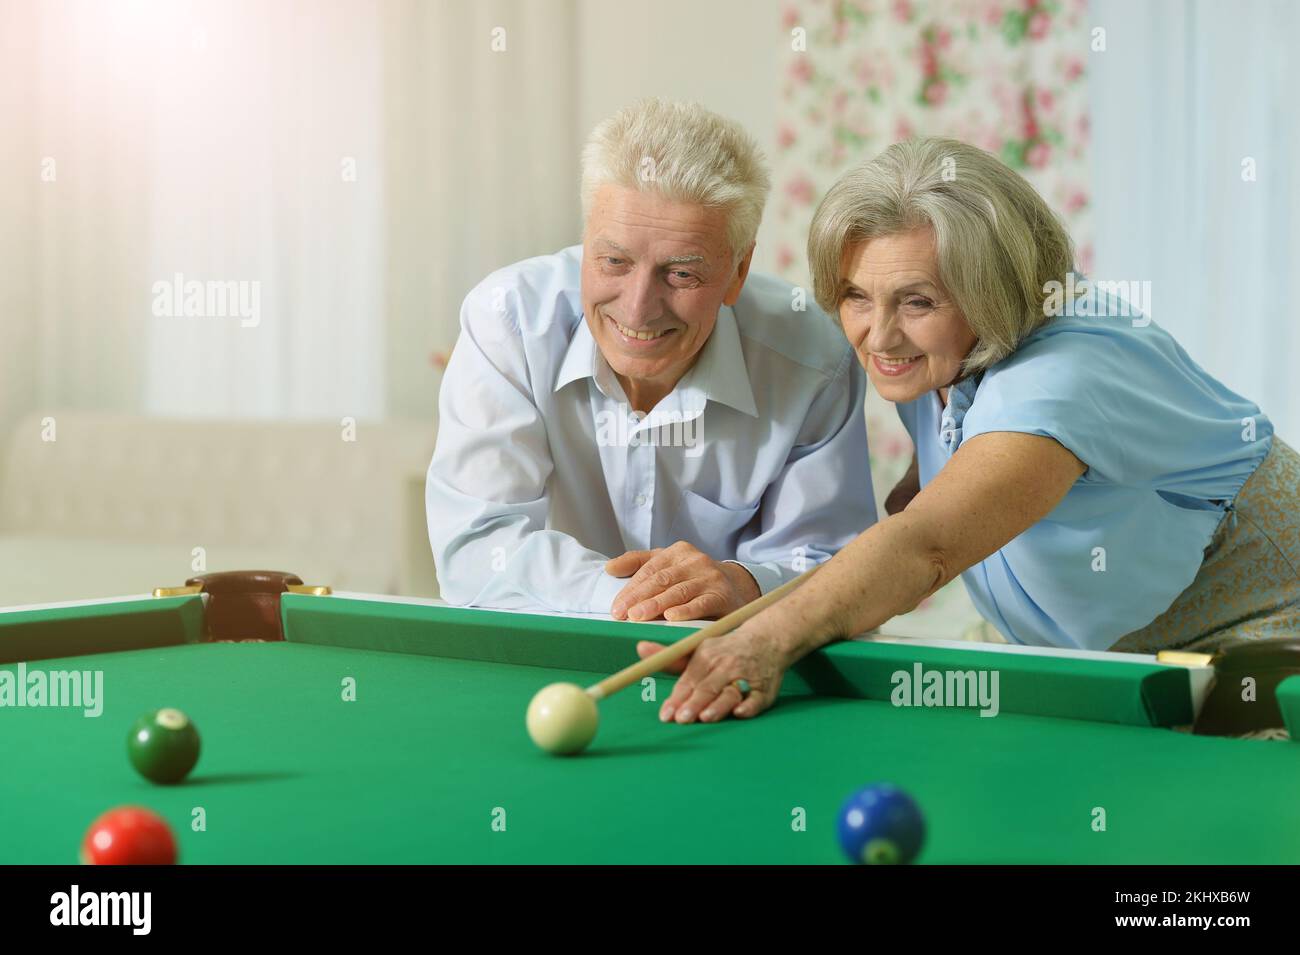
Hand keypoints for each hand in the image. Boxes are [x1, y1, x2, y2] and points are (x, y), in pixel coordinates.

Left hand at [607, 541, 760, 621]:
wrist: (735, 587)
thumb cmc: (693, 578)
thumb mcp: (667, 564)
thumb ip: (638, 563)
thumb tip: (609, 568)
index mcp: (678, 551)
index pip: (649, 570)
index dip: (630, 589)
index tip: (616, 608)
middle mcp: (695, 561)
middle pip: (661, 580)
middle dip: (638, 598)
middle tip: (621, 614)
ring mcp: (710, 577)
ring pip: (678, 591)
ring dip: (656, 605)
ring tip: (637, 617)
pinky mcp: (721, 595)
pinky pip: (701, 604)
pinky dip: (686, 611)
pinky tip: (671, 618)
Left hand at [636, 625, 787, 721]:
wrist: (766, 640)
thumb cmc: (724, 651)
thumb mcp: (697, 650)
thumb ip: (669, 657)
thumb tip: (640, 649)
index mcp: (707, 656)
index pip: (688, 680)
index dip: (676, 698)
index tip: (666, 714)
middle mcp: (726, 666)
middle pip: (707, 687)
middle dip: (694, 703)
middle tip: (681, 718)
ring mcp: (746, 677)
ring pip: (730, 693)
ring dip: (718, 705)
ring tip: (706, 717)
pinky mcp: (764, 690)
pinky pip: (757, 699)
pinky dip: (749, 705)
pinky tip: (740, 712)